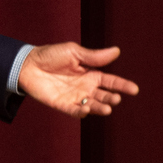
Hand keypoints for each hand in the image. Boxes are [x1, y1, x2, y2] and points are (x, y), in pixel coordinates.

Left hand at [18, 43, 137, 117]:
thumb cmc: (51, 55)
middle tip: (115, 98)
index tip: (135, 89)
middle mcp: (85, 87)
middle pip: (104, 95)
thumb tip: (117, 51)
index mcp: (90, 74)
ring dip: (100, 107)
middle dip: (111, 98)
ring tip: (107, 108)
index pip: (111, 81)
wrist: (27, 64)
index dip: (123, 85)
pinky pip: (74, 111)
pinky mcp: (62, 105)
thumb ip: (94, 56)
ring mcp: (75, 97)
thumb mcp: (74, 52)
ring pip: (92, 105)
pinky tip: (86, 108)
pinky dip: (81, 111)